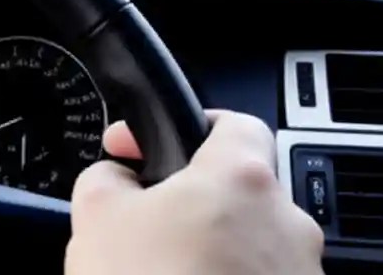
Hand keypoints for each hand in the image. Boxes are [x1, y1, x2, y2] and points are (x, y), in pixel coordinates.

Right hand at [66, 110, 322, 274]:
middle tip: (141, 221)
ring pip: (249, 246)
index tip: (138, 148)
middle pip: (237, 191)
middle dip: (189, 201)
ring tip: (157, 273)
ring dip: (209, 250)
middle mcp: (288, 224)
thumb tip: (116, 179)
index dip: (182, 127)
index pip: (232, 124)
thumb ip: (106, 178)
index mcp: (241, 180)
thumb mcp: (94, 216)